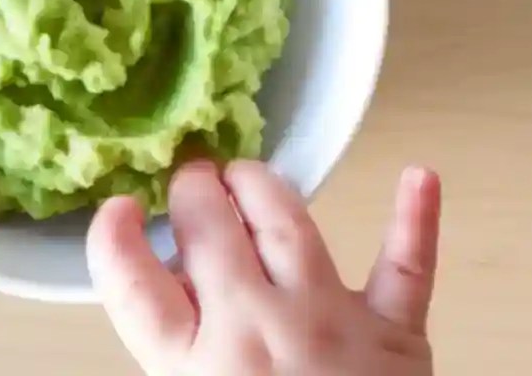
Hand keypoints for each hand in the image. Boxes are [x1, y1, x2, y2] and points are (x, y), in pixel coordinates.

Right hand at [87, 161, 441, 374]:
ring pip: (287, 225)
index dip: (112, 234)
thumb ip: (168, 350)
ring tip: (243, 175)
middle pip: (207, 229)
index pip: (131, 279)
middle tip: (189, 182)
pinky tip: (419, 177)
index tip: (113, 208)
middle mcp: (252, 329)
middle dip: (191, 190)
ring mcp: (327, 323)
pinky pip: (407, 269)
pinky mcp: (395, 336)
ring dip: (260, 186)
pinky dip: (414, 221)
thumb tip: (170, 292)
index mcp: (189, 365)